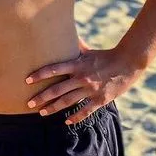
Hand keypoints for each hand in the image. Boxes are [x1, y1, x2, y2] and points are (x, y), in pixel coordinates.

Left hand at [25, 46, 141, 124]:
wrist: (128, 63)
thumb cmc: (105, 56)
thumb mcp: (88, 51)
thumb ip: (75, 47)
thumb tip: (62, 33)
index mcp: (77, 65)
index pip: (54, 69)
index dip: (39, 74)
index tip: (27, 80)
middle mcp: (81, 78)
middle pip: (57, 89)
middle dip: (41, 97)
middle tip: (28, 103)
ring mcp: (91, 90)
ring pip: (68, 102)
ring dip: (53, 108)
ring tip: (42, 113)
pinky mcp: (100, 99)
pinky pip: (85, 111)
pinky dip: (75, 117)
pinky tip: (66, 122)